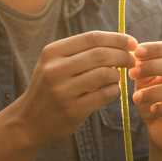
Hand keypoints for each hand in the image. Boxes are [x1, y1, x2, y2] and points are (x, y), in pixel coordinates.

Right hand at [12, 31, 135, 147]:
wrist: (28, 123)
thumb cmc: (50, 89)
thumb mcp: (56, 64)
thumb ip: (83, 52)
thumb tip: (124, 42)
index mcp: (52, 52)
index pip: (92, 38)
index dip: (117, 39)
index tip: (133, 43)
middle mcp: (55, 69)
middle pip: (101, 54)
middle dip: (123, 56)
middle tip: (132, 61)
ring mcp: (62, 91)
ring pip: (106, 74)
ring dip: (117, 75)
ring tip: (115, 78)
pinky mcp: (72, 110)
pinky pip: (106, 94)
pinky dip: (115, 90)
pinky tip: (111, 91)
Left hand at [129, 42, 161, 151]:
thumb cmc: (156, 102)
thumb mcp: (147, 83)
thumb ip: (144, 69)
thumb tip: (135, 55)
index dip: (156, 49)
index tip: (136, 52)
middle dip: (153, 67)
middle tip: (132, 74)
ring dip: (153, 92)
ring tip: (135, 98)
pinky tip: (153, 109)